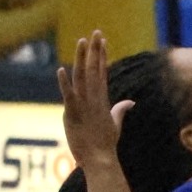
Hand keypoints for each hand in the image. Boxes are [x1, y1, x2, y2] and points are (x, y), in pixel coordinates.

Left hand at [57, 31, 132, 168]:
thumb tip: (130, 102)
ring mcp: (84, 105)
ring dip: (82, 58)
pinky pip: (68, 95)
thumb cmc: (106, 145)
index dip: (102, 56)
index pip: (102, 73)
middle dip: (95, 50)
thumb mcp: (115, 124)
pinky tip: (61, 69)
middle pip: (94, 69)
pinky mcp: (73, 114)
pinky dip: (64, 83)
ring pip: (82, 77)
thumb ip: (120, 110)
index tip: (102, 41)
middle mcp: (95, 99)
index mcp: (103, 100)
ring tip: (83, 41)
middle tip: (96, 32)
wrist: (101, 160)